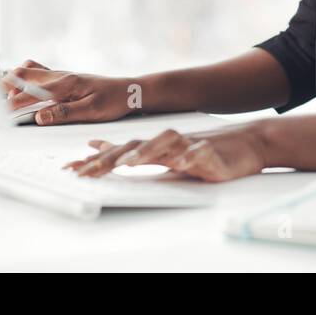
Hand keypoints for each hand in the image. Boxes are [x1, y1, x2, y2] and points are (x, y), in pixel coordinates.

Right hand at [0, 59, 137, 124]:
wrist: (128, 90)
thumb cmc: (113, 101)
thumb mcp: (92, 112)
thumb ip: (64, 113)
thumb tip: (39, 117)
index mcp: (64, 85)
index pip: (30, 93)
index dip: (12, 104)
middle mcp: (59, 76)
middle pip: (22, 73)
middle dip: (3, 84)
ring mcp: (60, 75)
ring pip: (28, 69)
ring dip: (12, 78)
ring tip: (2, 93)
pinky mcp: (63, 77)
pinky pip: (37, 71)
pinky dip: (23, 76)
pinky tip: (22, 87)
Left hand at [63, 123, 269, 182]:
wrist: (244, 142)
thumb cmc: (200, 151)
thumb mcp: (164, 154)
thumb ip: (131, 152)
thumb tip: (97, 149)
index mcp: (154, 147)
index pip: (118, 152)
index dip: (95, 161)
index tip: (71, 170)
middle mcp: (167, 144)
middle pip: (134, 148)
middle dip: (109, 159)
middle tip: (87, 172)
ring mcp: (189, 146)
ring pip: (165, 145)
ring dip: (147, 152)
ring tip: (130, 163)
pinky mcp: (210, 153)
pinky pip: (199, 153)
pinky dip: (190, 156)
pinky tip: (183, 163)